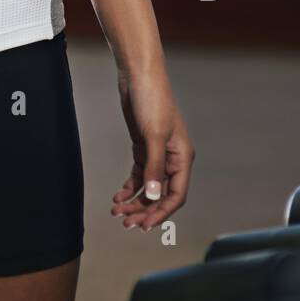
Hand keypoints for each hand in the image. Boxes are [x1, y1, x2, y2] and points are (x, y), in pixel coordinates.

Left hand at [111, 64, 194, 232]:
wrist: (138, 75)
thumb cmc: (152, 100)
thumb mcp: (153, 135)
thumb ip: (153, 167)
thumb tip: (153, 196)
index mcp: (182, 157)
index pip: (176, 195)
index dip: (161, 212)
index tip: (144, 225)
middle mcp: (172, 158)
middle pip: (161, 195)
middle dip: (144, 210)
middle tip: (126, 223)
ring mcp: (157, 153)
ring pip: (148, 187)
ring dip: (134, 201)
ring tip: (117, 212)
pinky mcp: (143, 147)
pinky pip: (138, 175)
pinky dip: (129, 187)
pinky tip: (118, 197)